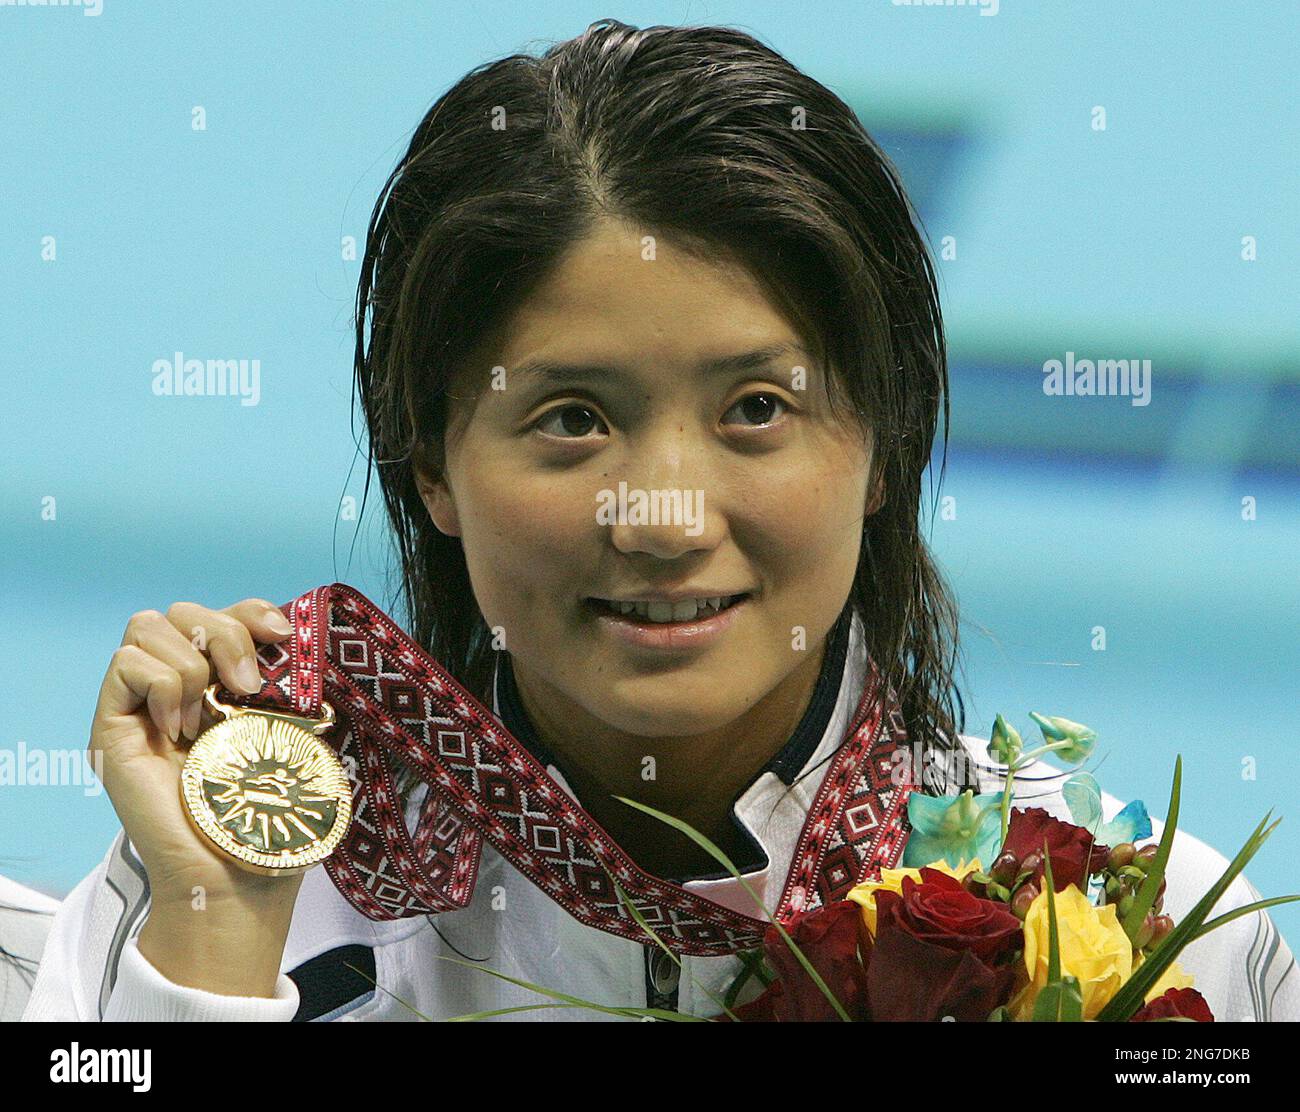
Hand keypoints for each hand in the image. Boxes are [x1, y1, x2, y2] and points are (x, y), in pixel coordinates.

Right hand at [90, 597, 304, 994]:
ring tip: (209, 717)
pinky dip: (160, 685)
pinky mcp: (113, 726)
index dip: (252, 611)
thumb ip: (291, 687)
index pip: (225, 613)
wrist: (234, 870)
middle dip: (225, 632)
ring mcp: (143, 705)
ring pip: (147, 626)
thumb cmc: (267, 812)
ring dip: (191, 660)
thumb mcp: (291, 736)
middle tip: (249, 685)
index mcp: (223, 683)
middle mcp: (180, 687)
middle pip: (183, 610)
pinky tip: (180, 729)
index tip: (284, 637)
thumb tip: (309, 642)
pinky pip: (125, 664)